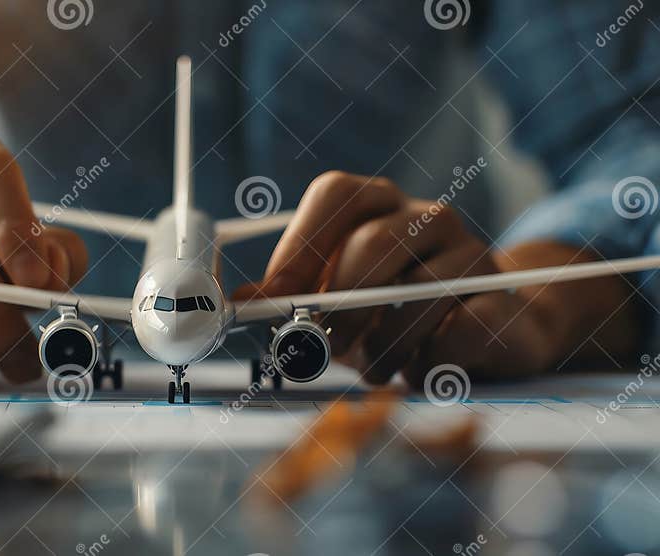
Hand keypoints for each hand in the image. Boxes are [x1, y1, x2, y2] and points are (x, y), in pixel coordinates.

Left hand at [235, 171, 638, 386]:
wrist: (487, 332)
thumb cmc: (392, 312)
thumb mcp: (338, 299)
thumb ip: (294, 295)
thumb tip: (241, 302)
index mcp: (379, 203)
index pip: (336, 195)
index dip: (301, 244)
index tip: (275, 296)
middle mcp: (428, 216)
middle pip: (374, 243)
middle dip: (339, 305)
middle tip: (323, 348)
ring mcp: (472, 252)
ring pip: (418, 293)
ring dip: (383, 346)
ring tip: (372, 369)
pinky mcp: (501, 299)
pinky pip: (458, 332)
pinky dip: (428, 363)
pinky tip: (420, 371)